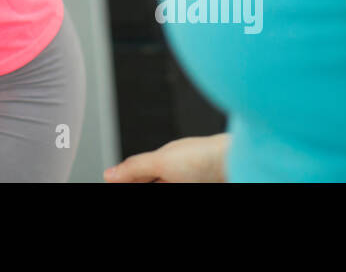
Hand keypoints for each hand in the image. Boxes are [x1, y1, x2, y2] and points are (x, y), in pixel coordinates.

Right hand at [104, 133, 229, 182]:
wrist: (236, 164)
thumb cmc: (204, 155)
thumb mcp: (160, 161)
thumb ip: (134, 167)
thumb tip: (109, 173)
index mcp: (167, 159)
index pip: (139, 173)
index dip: (125, 180)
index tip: (113, 184)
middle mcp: (179, 172)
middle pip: (151, 182)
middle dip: (138, 184)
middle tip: (123, 187)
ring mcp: (190, 182)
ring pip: (167, 185)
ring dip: (153, 185)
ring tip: (148, 184)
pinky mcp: (201, 187)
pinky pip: (178, 188)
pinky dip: (167, 187)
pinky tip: (168, 186)